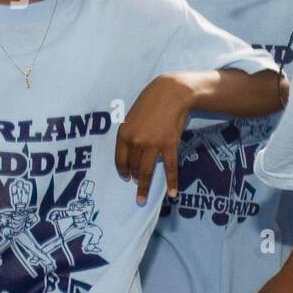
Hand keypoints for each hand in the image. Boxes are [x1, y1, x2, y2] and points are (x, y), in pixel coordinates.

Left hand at [116, 75, 192, 203]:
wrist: (171, 93)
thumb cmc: (151, 101)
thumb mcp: (133, 116)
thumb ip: (131, 133)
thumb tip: (133, 150)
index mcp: (124, 133)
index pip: (120, 159)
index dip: (122, 170)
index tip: (125, 177)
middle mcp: (136, 141)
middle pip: (133, 166)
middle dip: (134, 179)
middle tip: (136, 190)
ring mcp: (153, 144)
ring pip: (146, 171)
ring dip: (144, 187)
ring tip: (142, 200)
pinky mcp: (169, 145)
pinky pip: (169, 167)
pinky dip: (171, 181)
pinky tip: (172, 193)